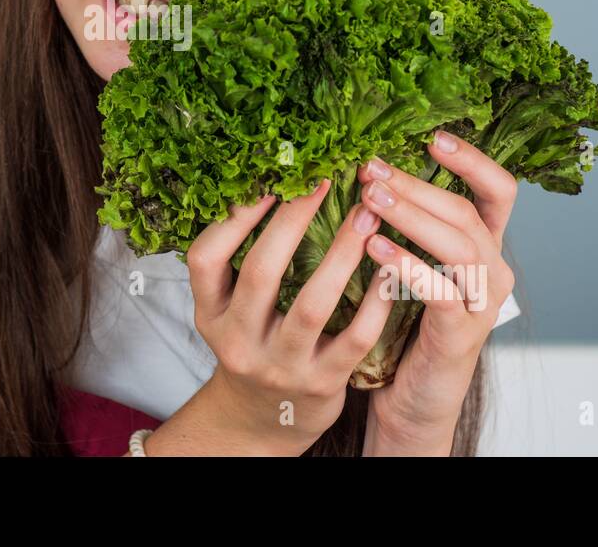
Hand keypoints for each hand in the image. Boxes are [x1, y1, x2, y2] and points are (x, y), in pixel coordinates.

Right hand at [186, 178, 394, 455]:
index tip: (272, 179)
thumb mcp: (229, 307)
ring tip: (366, 215)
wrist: (267, 417)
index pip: (206, 258)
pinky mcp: (321, 384)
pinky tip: (391, 269)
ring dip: (341, 255)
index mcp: (210, 313)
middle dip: (293, 221)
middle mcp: (238, 341)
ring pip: (311, 306)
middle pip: (260, 273)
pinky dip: (375, 302)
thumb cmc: (255, 341)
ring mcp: (280, 366)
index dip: (235, 217)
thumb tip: (274, 182)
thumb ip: (240, 259)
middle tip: (324, 180)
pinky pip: (354, 338)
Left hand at [355, 130, 517, 453]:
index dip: (471, 159)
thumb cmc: (404, 322)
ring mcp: (481, 303)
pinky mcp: (461, 334)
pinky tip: (374, 247)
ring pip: (459, 245)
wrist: (411, 396)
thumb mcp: (412, 263)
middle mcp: (493, 269)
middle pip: (466, 211)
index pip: (498, 189)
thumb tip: (367, 167)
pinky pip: (440, 291)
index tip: (432, 137)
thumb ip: (405, 221)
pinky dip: (407, 265)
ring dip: (413, 216)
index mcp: (485, 245)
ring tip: (371, 199)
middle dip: (418, 184)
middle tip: (372, 167)